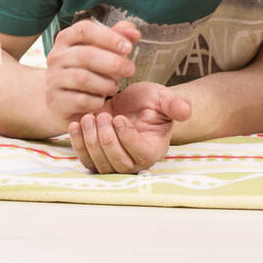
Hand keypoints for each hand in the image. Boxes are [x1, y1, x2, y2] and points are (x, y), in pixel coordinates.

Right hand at [45, 18, 141, 125]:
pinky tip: (101, 99)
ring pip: (82, 78)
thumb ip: (119, 37)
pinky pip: (81, 100)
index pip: (85, 30)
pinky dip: (96, 100)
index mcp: (67, 38)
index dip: (109, 37)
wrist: (64, 99)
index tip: (128, 47)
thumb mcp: (104, 49)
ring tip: (115, 86)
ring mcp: (53, 78)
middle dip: (114, 63)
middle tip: (130, 69)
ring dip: (106, 83)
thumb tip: (134, 33)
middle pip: (85, 55)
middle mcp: (56, 56)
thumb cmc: (89, 69)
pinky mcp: (55, 99)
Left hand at [67, 82, 191, 173]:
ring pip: (99, 163)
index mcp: (154, 151)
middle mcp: (135, 164)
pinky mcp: (96, 160)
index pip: (141, 154)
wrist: (131, 104)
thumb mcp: (163, 98)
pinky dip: (77, 143)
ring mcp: (114, 165)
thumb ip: (175, 104)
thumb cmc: (150, 102)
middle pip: (118, 163)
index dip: (127, 137)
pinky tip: (76, 124)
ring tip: (89, 118)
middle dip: (107, 138)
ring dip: (91, 141)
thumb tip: (186, 111)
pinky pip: (85, 159)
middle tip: (103, 116)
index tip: (120, 117)